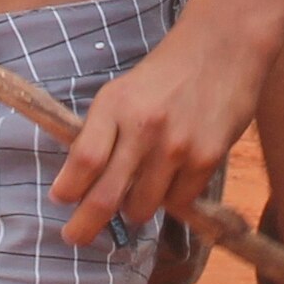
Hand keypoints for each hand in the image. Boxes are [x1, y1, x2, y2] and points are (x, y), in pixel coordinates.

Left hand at [51, 24, 246, 243]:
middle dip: (85, 226)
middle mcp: (143, 127)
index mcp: (115, 104)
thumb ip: (103, 132)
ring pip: (141, 208)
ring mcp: (177, 146)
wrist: (223, 47)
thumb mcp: (124, 92)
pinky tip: (171, 180)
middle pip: (105, 196)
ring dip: (133, 210)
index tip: (60, 200)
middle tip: (75, 236)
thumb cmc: (166, 74)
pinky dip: (170, 199)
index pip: (84, 160)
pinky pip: (179, 202)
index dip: (67, 188)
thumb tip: (80, 182)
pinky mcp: (207, 158)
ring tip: (135, 197)